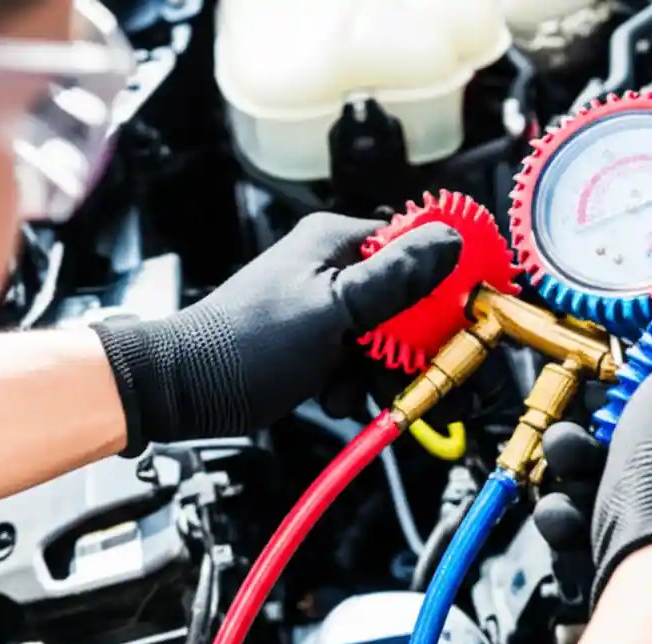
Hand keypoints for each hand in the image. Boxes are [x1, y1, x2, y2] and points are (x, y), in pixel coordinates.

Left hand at [94, 212, 459, 453]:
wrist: (187, 390)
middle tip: (402, 370)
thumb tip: (449, 240)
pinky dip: (353, 381)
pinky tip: (334, 394)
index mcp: (337, 240)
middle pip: (407, 298)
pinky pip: (358, 358)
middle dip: (406, 343)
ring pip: (385, 335)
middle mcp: (332, 266)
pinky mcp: (316, 339)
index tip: (464, 314)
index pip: (417, 245)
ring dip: (378, 370)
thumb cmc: (245, 344)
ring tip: (352, 387)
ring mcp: (324, 304)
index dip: (446, 282)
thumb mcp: (334, 310)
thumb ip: (395, 278)